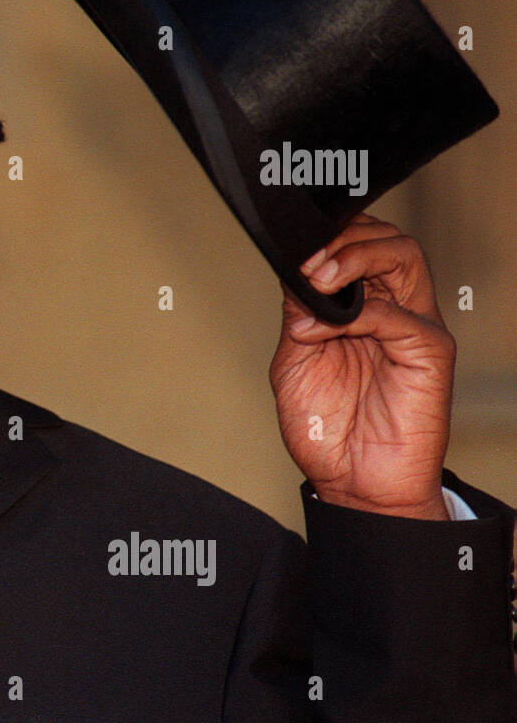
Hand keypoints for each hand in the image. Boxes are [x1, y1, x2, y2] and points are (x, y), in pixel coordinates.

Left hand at [269, 213, 453, 520]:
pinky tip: (322, 330)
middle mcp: (392, 310)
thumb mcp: (294, 362)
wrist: (353, 484)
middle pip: (387, 239)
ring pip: (404, 257)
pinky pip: (399, 315)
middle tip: (308, 264)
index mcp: (360, 308)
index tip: (292, 251)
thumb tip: (295, 274)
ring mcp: (413, 328)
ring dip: (355, 258)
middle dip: (344, 239)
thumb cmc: (328, 430)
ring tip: (317, 278)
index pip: (358, 246)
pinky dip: (356, 314)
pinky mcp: (429, 352)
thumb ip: (297, 315)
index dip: (329, 238)